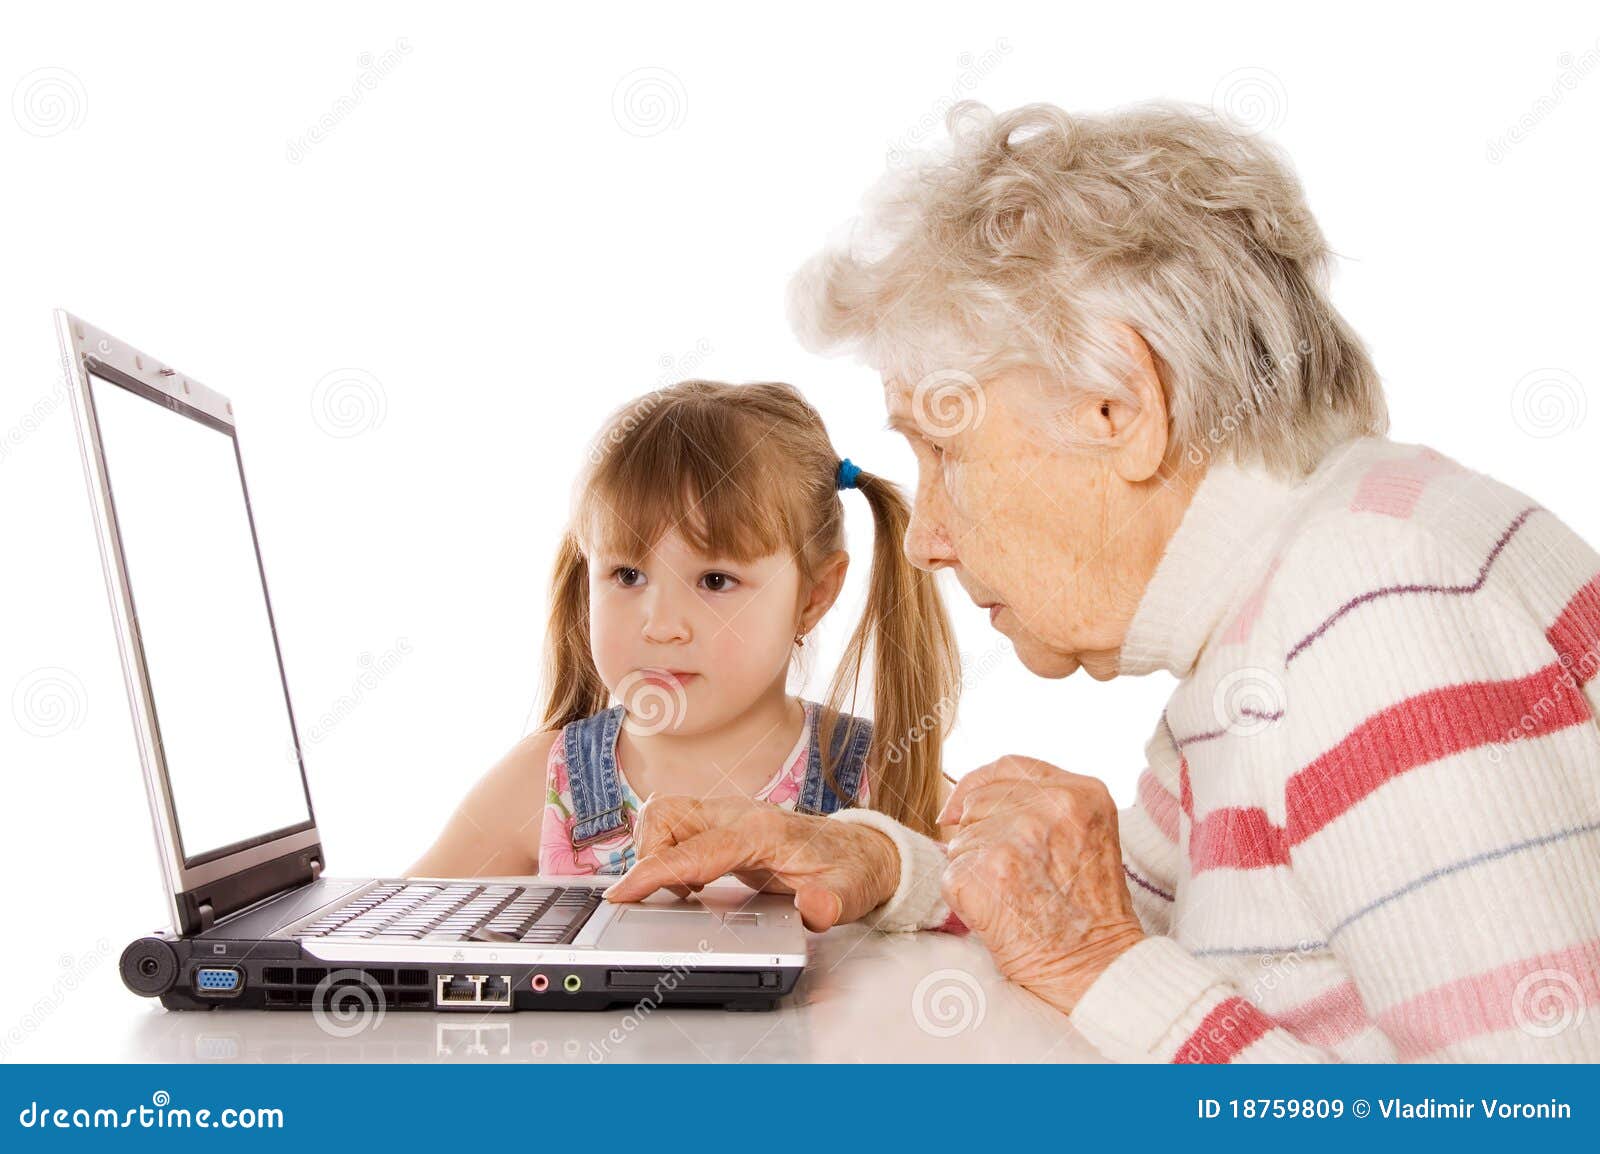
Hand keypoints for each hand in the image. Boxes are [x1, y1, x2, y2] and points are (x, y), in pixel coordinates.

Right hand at [602, 795, 900, 931]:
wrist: (863, 851)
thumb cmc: (852, 870)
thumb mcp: (850, 894)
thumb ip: (831, 904)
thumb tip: (813, 908)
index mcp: (762, 831)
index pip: (693, 848)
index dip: (652, 871)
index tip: (622, 893)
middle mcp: (739, 814)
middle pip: (666, 814)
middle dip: (647, 854)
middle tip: (658, 897)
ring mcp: (728, 815)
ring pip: (665, 815)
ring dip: (654, 851)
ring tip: (674, 891)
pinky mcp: (722, 824)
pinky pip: (676, 827)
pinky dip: (666, 852)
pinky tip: (685, 884)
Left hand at [939, 755, 1144, 1014]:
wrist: (1095, 967)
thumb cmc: (1090, 909)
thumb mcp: (1087, 832)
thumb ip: (1040, 802)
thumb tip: (961, 802)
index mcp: (1079, 792)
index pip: (1007, 765)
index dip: (979, 784)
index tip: (962, 807)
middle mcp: (1047, 808)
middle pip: (978, 801)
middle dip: (981, 832)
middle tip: (1013, 874)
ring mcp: (1012, 839)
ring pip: (961, 838)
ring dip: (974, 865)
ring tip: (1013, 894)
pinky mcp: (981, 873)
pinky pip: (951, 870)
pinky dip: (964, 893)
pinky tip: (997, 911)